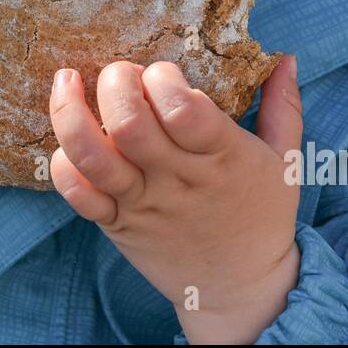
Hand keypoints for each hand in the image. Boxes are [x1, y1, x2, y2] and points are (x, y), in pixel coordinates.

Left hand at [48, 55, 302, 343]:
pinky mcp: (116, 223)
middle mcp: (176, 179)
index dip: (164, 79)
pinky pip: (77, 195)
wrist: (239, 288)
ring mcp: (141, 203)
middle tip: (122, 74)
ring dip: (71, 113)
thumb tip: (285, 59)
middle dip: (116, 84)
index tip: (164, 73)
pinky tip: (64, 141)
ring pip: (92, 156)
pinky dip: (62, 166)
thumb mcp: (285, 161)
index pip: (182, 110)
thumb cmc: (262, 215)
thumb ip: (283, 107)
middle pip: (129, 125)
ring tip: (68, 81)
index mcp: (220, 157)